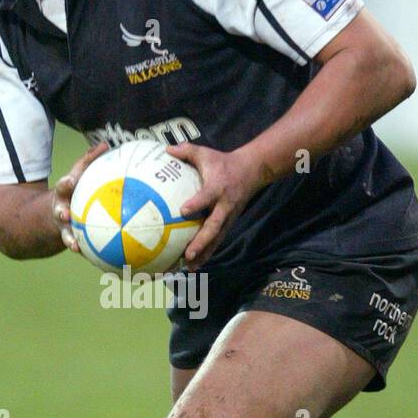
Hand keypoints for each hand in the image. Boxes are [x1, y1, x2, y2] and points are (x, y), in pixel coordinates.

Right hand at [51, 141, 108, 252]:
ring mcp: (63, 228)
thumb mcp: (76, 175)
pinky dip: (88, 255)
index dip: (66, 183)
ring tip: (75, 247)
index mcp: (63, 194)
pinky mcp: (70, 241)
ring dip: (69, 240)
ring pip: (65, 235)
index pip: (63, 186)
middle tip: (65, 215)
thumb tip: (105, 144)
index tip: (69, 181)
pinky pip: (81, 249)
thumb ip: (88, 161)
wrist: (48, 216)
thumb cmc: (71, 192)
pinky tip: (103, 263)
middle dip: (61, 213)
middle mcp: (60, 211)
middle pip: (58, 212)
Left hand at [166, 141, 268, 266]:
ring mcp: (228, 217)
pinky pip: (217, 240)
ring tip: (189, 267)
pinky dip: (207, 253)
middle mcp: (224, 205)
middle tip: (188, 253)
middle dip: (201, 241)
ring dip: (204, 254)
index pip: (207, 196)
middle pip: (214, 226)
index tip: (183, 210)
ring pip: (216, 239)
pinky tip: (194, 265)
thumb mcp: (206, 153)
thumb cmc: (223, 162)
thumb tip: (166, 149)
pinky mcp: (229, 224)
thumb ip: (186, 151)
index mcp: (218, 187)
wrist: (252, 171)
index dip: (196, 203)